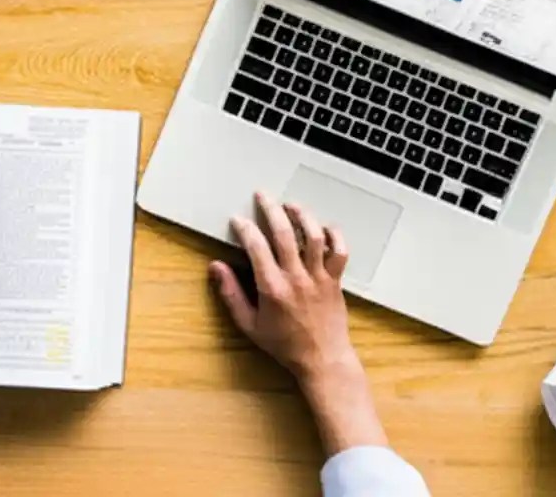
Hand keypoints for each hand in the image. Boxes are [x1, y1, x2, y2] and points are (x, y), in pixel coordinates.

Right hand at [209, 193, 387, 453]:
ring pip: (313, 236)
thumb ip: (231, 294)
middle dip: (271, 209)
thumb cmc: (284, 344)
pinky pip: (340, 250)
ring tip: (291, 205)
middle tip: (263, 195)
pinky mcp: (335, 280)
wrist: (322, 359)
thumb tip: (216, 268)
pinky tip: (322, 227)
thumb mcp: (249, 324)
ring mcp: (319, 277)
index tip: (238, 220)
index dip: (245, 228)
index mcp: (272, 288)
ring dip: (302, 215)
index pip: (256, 247)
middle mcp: (296, 278)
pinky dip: (334, 234)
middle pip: (284, 233)